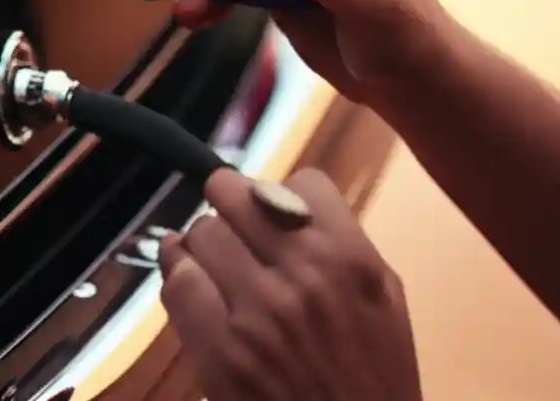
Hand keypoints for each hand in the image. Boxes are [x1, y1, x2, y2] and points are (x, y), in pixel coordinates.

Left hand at [159, 168, 421, 400]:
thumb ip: (340, 243)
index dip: (284, 195)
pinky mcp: (218, 347)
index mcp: (350, 260)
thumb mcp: (382, 299)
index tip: (276, 213)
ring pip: (201, 233)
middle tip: (233, 223)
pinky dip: (177, 273)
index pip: (300, 182)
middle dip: (231, 204)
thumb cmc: (372, 376)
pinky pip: (177, 281)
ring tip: (216, 261)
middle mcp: (302, 275)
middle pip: (234, 194)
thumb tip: (284, 199)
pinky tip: (186, 274)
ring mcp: (255, 310)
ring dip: (204, 244)